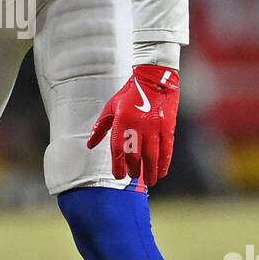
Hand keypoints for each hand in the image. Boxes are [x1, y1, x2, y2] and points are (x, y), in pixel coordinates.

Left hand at [86, 65, 178, 186]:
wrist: (155, 79)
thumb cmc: (130, 93)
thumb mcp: (111, 107)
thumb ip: (100, 127)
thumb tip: (90, 145)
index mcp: (122, 119)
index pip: (118, 148)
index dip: (118, 165)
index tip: (118, 176)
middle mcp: (138, 124)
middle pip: (135, 154)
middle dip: (134, 169)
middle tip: (133, 177)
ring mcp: (155, 126)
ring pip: (152, 155)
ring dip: (150, 171)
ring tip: (149, 181)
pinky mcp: (168, 126)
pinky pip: (167, 149)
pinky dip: (165, 162)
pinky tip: (162, 172)